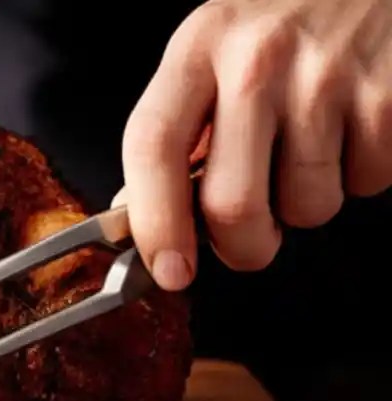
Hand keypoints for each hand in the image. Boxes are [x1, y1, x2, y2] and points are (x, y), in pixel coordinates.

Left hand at [118, 0, 391, 290]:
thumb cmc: (280, 20)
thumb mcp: (210, 52)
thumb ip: (177, 130)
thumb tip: (138, 217)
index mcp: (197, 49)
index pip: (153, 147)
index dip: (155, 222)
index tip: (167, 270)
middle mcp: (257, 60)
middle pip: (233, 203)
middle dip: (242, 247)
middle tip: (249, 242)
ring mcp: (327, 76)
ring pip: (306, 205)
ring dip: (306, 206)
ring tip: (308, 155)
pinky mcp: (387, 95)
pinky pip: (367, 182)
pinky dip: (360, 176)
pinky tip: (351, 133)